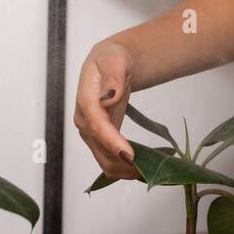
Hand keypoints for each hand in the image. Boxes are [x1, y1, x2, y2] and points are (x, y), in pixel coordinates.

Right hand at [73, 40, 140, 180]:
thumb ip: (114, 77)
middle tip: (149, 170)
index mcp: (86, 99)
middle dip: (122, 162)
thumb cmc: (112, 59)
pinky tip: (141, 170)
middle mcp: (84, 119)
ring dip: (123, 170)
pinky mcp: (99, 139)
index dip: (111, 141)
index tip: (129, 155)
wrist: (108, 65)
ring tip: (148, 173)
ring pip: (103, 159)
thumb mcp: (115, 59)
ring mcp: (90, 132)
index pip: (96, 124)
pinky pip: (107, 160)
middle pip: (100, 148)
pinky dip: (122, 169)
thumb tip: (110, 96)